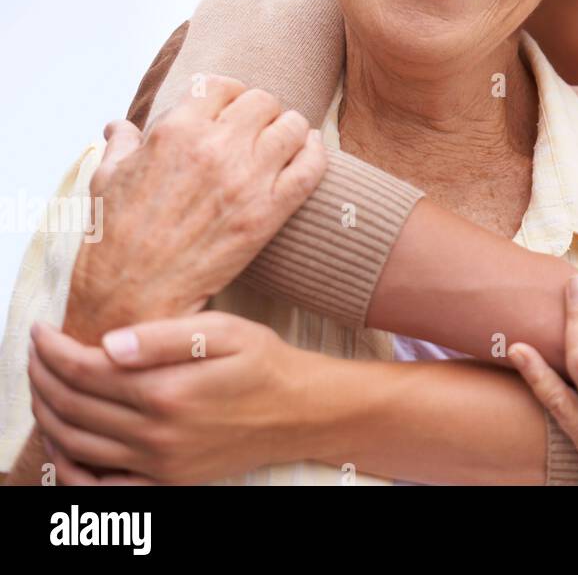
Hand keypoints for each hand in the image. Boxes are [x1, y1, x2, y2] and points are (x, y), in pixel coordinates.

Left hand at [28, 313, 310, 484]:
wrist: (303, 412)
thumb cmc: (266, 363)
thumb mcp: (226, 331)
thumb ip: (165, 336)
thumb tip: (109, 344)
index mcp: (167, 390)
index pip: (86, 370)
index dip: (54, 350)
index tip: (40, 330)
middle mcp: (156, 433)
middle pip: (74, 407)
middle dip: (43, 378)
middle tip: (34, 353)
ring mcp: (159, 463)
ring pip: (77, 445)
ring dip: (46, 415)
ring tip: (40, 388)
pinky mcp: (166, 481)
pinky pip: (100, 487)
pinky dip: (69, 469)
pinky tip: (61, 445)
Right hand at [65, 76, 325, 340]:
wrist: (131, 293)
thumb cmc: (114, 236)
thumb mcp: (107, 179)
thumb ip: (122, 144)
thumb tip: (119, 126)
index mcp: (176, 131)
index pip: (224, 87)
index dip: (230, 97)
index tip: (230, 112)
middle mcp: (215, 148)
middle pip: (264, 101)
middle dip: (261, 112)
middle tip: (256, 130)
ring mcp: (246, 179)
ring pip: (293, 126)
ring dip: (290, 130)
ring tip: (282, 143)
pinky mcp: (268, 212)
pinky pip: (312, 167)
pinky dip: (316, 154)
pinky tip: (308, 153)